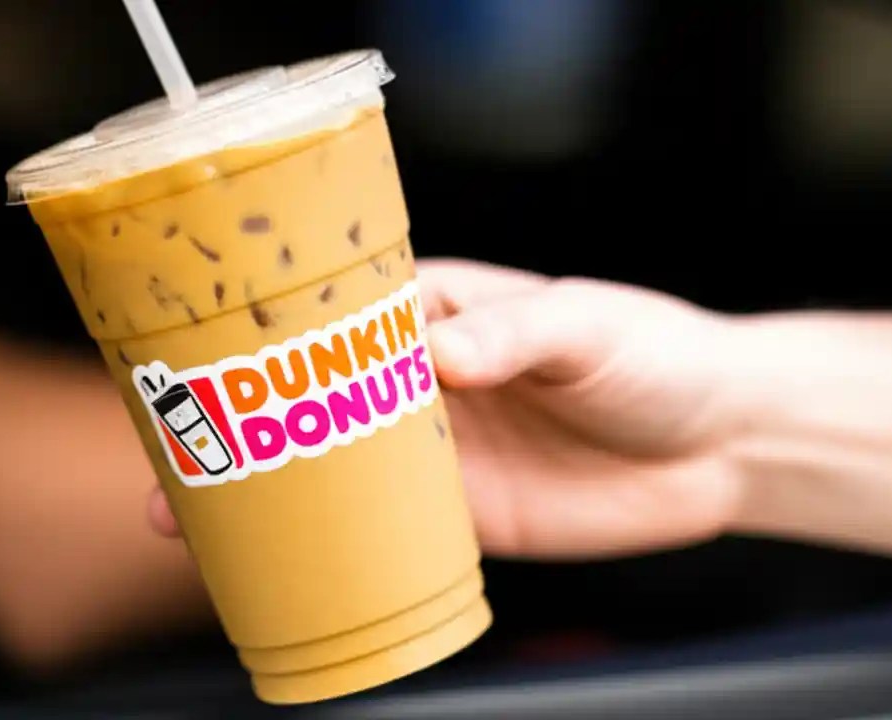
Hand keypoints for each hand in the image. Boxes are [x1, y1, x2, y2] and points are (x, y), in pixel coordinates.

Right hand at [150, 258, 752, 559]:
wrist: (721, 444)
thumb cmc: (657, 355)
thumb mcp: (589, 324)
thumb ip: (517, 333)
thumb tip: (442, 352)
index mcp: (444, 315)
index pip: (338, 317)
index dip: (268, 336)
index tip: (202, 357)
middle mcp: (426, 384)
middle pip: (314, 402)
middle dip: (242, 426)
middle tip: (169, 452)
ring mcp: (442, 455)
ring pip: (335, 473)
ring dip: (267, 494)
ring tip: (192, 517)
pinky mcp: (468, 519)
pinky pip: (387, 535)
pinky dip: (334, 548)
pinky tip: (284, 564)